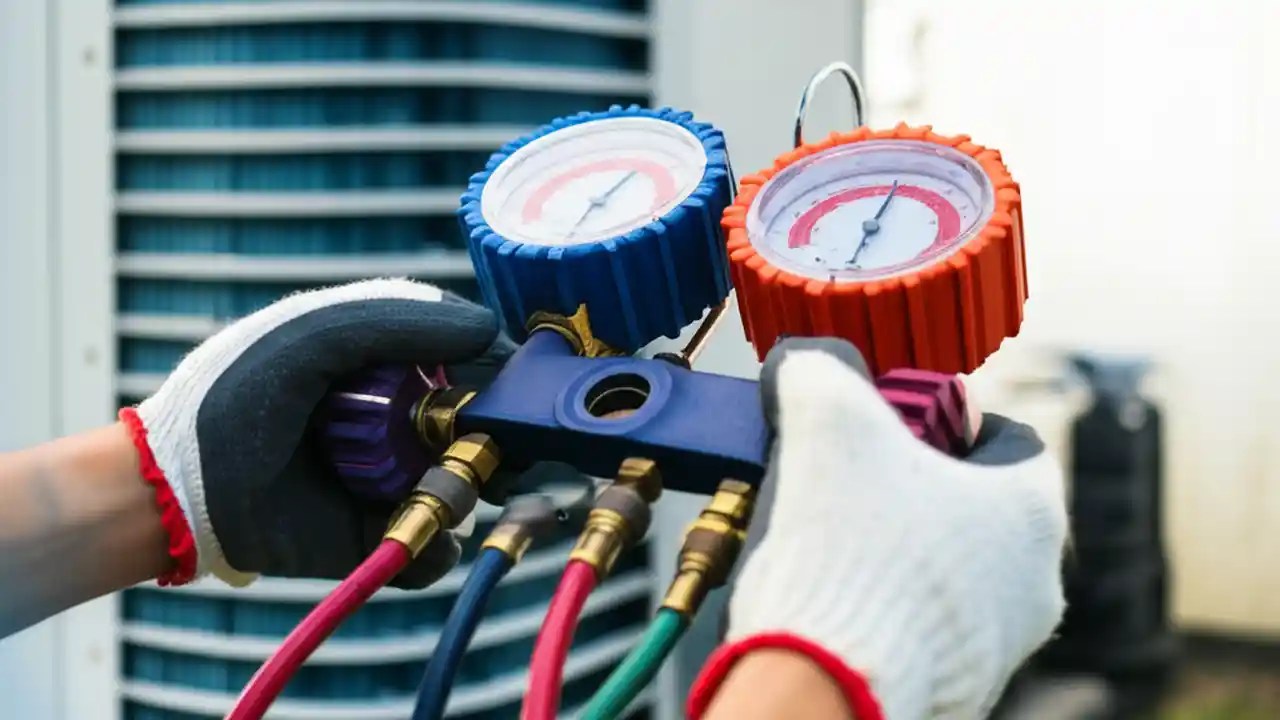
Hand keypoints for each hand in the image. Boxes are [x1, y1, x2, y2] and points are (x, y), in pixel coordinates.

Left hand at [121, 279, 513, 588]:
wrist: (175, 489)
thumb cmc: (236, 395)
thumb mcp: (313, 335)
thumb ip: (396, 319)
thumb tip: (487, 329)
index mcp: (387, 364)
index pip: (467, 361)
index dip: (496, 369)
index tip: (514, 380)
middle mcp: (401, 422)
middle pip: (484, 429)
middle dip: (499, 437)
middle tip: (495, 442)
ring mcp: (393, 482)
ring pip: (471, 489)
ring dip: (469, 489)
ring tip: (435, 483)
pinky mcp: (377, 537)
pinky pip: (436, 552)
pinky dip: (436, 546)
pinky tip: (408, 526)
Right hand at [692, 339, 1067, 719]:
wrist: (824, 683)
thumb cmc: (848, 553)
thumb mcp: (825, 416)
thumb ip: (819, 370)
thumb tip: (804, 363)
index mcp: (1031, 510)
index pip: (1006, 437)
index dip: (943, 419)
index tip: (891, 425)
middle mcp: (1032, 584)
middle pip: (973, 505)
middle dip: (909, 487)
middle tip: (847, 479)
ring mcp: (999, 646)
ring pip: (949, 570)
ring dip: (897, 548)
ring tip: (829, 541)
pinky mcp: (958, 689)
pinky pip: (924, 626)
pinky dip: (884, 605)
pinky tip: (832, 596)